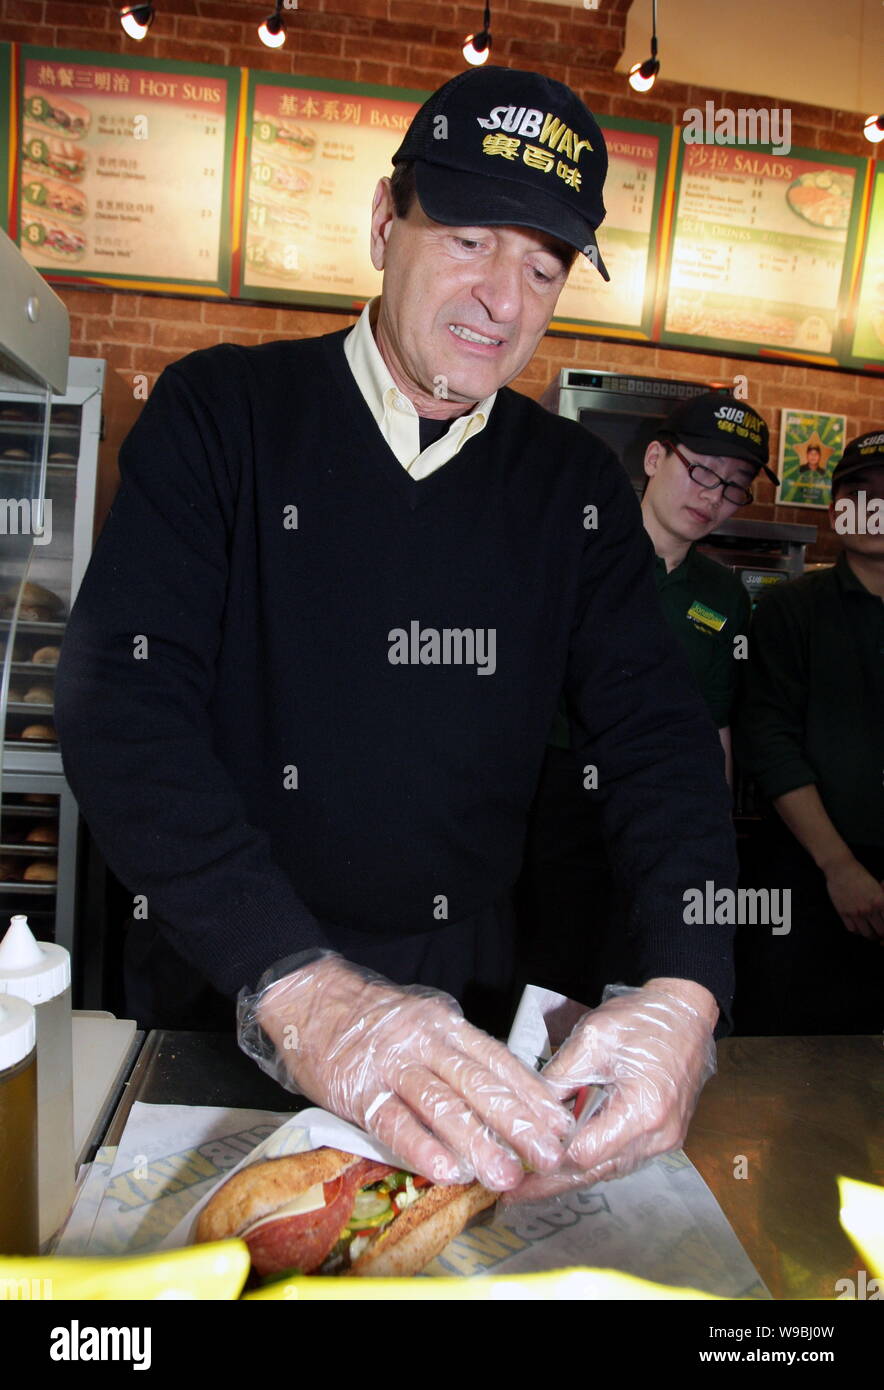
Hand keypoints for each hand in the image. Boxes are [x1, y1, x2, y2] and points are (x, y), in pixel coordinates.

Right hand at [242, 952, 573, 1190]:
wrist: (308, 999)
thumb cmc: (372, 1019)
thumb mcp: (422, 1023)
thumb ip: (457, 1054)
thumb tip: (504, 1097)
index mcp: (445, 1025)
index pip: (496, 1060)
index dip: (530, 1093)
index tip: (560, 1122)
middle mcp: (424, 1041)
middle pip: (478, 1084)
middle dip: (517, 1123)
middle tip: (548, 1156)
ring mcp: (391, 1064)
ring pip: (442, 1105)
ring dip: (478, 1143)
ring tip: (506, 1175)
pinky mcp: (358, 1090)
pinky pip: (393, 1122)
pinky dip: (422, 1147)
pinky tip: (447, 1171)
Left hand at [500, 979, 717, 1205]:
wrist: (686, 1013)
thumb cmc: (641, 1020)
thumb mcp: (593, 1039)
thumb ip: (561, 1077)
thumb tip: (527, 1110)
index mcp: (643, 1110)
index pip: (587, 1152)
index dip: (550, 1157)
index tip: (516, 1161)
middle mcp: (658, 1136)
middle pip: (596, 1170)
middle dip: (552, 1182)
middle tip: (512, 1195)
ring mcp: (664, 1141)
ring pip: (608, 1169)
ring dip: (571, 1175)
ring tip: (529, 1184)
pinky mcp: (663, 1137)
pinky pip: (621, 1158)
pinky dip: (592, 1161)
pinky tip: (564, 1163)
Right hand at [824, 857, 883, 941]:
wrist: (841, 869)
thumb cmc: (860, 874)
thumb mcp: (877, 887)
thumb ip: (882, 900)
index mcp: (880, 901)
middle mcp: (869, 909)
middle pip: (880, 931)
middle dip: (882, 933)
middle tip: (880, 931)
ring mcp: (855, 912)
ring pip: (867, 933)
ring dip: (870, 934)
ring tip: (871, 931)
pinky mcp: (843, 913)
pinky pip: (852, 930)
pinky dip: (857, 931)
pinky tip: (859, 926)